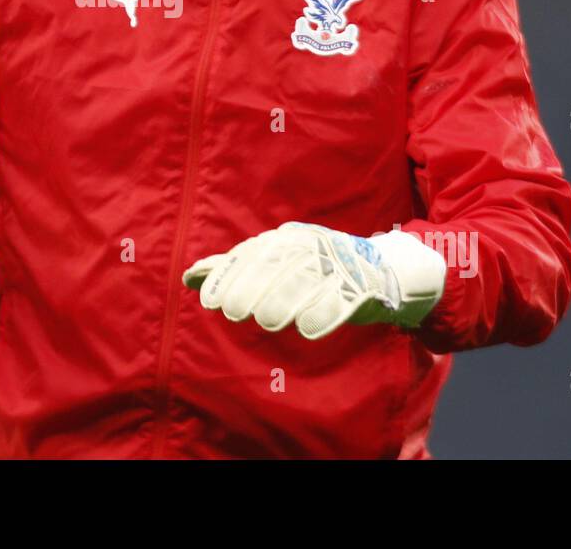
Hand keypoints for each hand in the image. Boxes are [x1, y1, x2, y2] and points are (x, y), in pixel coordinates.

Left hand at [182, 221, 445, 339]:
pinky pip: (343, 299)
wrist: (383, 268)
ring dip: (287, 301)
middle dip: (257, 288)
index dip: (233, 276)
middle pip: (280, 266)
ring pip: (309, 281)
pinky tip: (309, 330)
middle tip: (238, 313)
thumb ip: (232, 269)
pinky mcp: (362, 286)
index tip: (212, 300)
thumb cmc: (314, 266)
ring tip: (269, 321)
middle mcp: (312, 247)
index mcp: (288, 239)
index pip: (255, 254)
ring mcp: (338, 265)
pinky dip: (326, 313)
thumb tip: (187, 276)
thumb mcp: (273, 261)